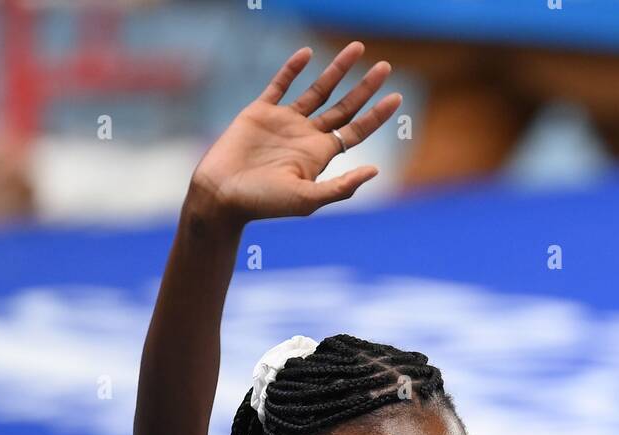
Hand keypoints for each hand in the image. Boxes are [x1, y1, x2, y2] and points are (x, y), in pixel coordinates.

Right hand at [189, 40, 401, 223]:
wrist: (221, 194)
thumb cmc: (263, 203)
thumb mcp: (307, 199)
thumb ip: (341, 187)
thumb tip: (375, 170)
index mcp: (319, 156)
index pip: (356, 131)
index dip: (376, 115)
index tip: (396, 97)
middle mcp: (305, 137)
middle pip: (343, 107)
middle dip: (364, 87)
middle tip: (385, 67)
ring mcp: (284, 122)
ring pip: (317, 90)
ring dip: (337, 70)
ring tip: (358, 48)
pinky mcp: (260, 111)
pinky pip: (280, 84)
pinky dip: (293, 68)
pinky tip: (307, 53)